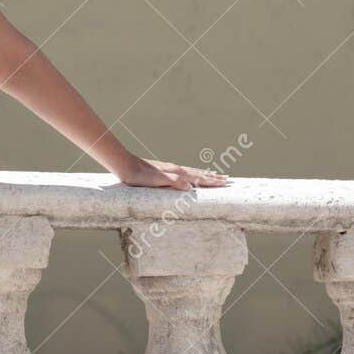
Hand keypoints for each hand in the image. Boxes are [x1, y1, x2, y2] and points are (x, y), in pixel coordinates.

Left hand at [113, 156, 230, 191]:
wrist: (126, 166)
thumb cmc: (140, 177)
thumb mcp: (157, 181)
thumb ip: (173, 182)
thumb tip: (190, 187)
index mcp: (177, 173)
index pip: (199, 178)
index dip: (212, 181)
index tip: (225, 182)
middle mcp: (177, 170)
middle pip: (200, 174)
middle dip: (213, 177)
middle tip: (227, 179)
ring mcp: (171, 169)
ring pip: (193, 172)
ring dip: (205, 174)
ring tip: (215, 174)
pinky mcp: (165, 171)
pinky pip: (185, 173)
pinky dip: (194, 174)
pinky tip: (191, 176)